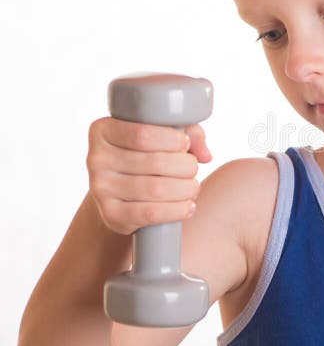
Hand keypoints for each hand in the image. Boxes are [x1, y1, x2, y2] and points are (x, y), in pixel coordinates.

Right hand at [86, 118, 212, 235]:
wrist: (122, 191)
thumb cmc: (148, 154)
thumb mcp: (163, 134)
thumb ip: (188, 132)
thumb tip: (205, 155)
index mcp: (104, 131)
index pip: (142, 134)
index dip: (172, 140)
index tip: (185, 144)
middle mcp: (96, 159)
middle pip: (155, 162)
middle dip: (186, 166)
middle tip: (192, 169)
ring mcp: (100, 188)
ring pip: (156, 189)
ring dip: (186, 189)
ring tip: (192, 187)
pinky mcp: (110, 215)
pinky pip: (151, 214)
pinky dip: (177, 210)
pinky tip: (188, 206)